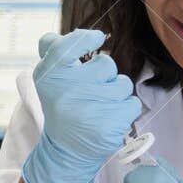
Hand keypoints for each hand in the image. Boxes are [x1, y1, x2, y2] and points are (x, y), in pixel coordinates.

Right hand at [19, 29, 142, 182]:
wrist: (67, 149)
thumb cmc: (63, 106)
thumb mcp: (50, 79)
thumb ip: (56, 51)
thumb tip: (73, 33)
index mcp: (50, 77)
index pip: (65, 48)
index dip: (84, 38)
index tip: (97, 37)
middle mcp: (67, 92)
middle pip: (106, 64)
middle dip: (105, 75)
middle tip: (89, 92)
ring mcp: (90, 109)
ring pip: (123, 84)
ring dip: (117, 93)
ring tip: (99, 106)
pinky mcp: (109, 126)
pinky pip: (132, 103)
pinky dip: (125, 109)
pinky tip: (108, 118)